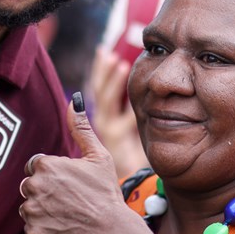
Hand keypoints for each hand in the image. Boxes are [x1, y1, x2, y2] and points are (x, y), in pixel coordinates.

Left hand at [19, 95, 135, 233]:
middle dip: (45, 193)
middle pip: (30, 187)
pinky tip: (63, 229)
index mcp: (45, 164)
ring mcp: (31, 210)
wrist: (110, 232)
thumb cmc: (106, 193)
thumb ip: (81, 128)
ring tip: (67, 215)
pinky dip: (44, 231)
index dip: (54, 176)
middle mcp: (33, 185)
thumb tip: (73, 100)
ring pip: (29, 208)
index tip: (70, 185)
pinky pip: (32, 229)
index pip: (36, 167)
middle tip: (69, 201)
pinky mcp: (32, 232)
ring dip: (42, 212)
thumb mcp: (98, 156)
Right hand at [89, 48, 147, 179]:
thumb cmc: (131, 156)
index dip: (101, 69)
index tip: (104, 50)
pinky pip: (123, 123)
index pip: (99, 87)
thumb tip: (136, 87)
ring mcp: (107, 131)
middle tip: (108, 53)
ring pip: (106, 102)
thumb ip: (127, 110)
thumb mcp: (128, 127)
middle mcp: (103, 121)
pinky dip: (128, 110)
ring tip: (122, 66)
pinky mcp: (116, 142)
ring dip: (112, 83)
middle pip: (98, 91)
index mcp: (106, 116)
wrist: (128, 182)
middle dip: (103, 71)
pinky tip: (135, 100)